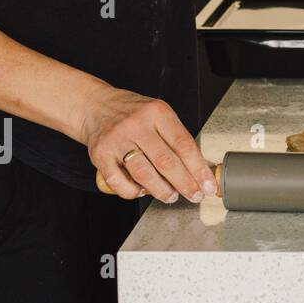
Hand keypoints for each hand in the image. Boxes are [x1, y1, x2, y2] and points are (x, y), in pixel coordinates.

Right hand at [78, 87, 215, 202]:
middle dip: (184, 183)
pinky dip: (132, 191)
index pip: (184, 144)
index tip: (208, 184)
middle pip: (166, 161)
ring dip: (161, 190)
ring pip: (144, 173)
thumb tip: (197, 169)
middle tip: (194, 195)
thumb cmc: (133, 113)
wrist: (95, 106)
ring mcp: (117, 140)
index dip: (198, 168)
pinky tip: (141, 192)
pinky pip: (118, 181)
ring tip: (171, 196)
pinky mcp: (100, 154)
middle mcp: (137, 125)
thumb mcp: (159, 114)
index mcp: (157, 113)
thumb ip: (175, 137)